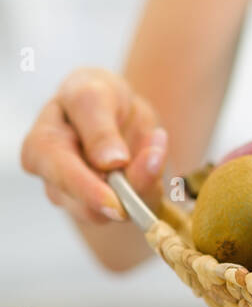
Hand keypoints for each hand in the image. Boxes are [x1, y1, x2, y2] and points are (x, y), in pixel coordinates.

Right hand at [20, 68, 167, 225]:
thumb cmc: (94, 96)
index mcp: (40, 149)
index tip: (116, 203)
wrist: (113, 105)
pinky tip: (154, 154)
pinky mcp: (113, 205)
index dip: (90, 191)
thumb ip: (100, 128)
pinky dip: (153, 183)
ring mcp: (82, 199)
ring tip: (156, 143)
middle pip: (90, 206)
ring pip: (117, 211)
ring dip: (145, 183)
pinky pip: (138, 206)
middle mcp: (56, 182)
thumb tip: (111, 163)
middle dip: (128, 189)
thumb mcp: (94, 95)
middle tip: (156, 155)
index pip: (63, 177)